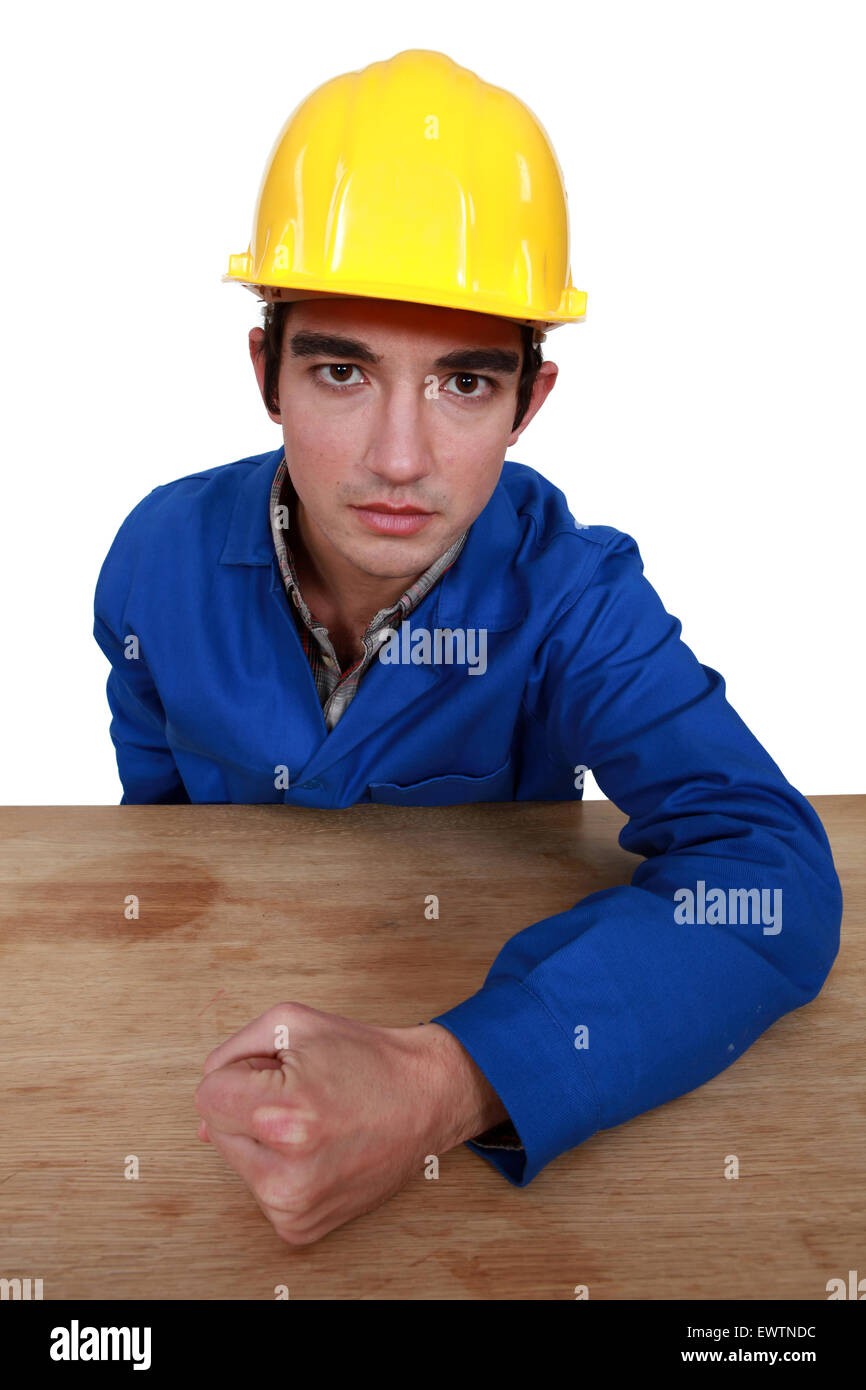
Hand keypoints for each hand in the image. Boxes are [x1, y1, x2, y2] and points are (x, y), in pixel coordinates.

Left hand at [194, 1001, 504, 1245]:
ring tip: (314, 1122)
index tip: (278, 1073)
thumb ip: (231, 1053)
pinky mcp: (300, 1227)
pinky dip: (280, 1168)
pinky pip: (260, 1189)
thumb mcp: (292, 1024)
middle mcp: (286, 1172)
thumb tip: (203, 1107)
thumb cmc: (367, 1059)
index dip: (240, 1075)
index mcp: (283, 1116)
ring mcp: (293, 1206)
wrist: (428, 1099)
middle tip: (303, 1095)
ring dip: (264, 1140)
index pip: (207, 1097)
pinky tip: (317, 1151)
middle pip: (216, 1130)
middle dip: (249, 1107)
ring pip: (237, 1160)